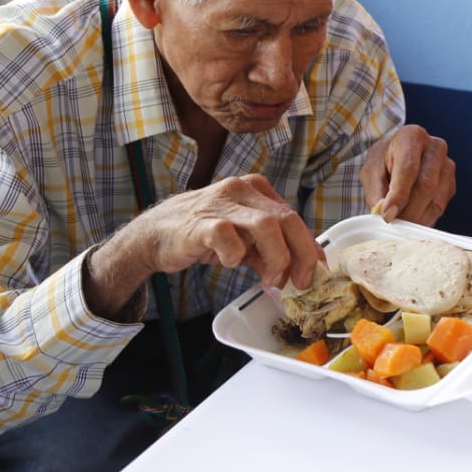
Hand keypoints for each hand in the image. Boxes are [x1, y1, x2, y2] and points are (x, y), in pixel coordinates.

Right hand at [85, 175, 323, 319]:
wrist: (154, 235)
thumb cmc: (202, 234)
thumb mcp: (242, 240)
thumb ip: (268, 251)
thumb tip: (298, 273)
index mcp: (257, 190)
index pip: (294, 217)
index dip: (310, 246)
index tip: (317, 271)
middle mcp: (243, 189)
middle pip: (287, 219)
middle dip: (301, 254)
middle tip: (301, 282)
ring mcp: (222, 202)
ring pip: (266, 225)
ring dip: (276, 257)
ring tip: (271, 280)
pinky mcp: (201, 221)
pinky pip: (228, 236)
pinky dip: (236, 254)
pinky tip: (232, 263)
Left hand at [362, 125, 455, 225]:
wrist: (398, 154)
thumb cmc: (384, 160)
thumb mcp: (371, 171)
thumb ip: (376, 191)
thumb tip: (385, 214)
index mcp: (412, 137)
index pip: (408, 169)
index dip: (398, 195)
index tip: (388, 215)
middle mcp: (435, 147)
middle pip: (426, 186)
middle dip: (409, 211)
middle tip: (394, 226)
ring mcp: (447, 165)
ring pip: (436, 200)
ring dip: (417, 218)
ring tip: (400, 224)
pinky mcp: (451, 183)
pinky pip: (440, 207)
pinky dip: (425, 218)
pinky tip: (412, 219)